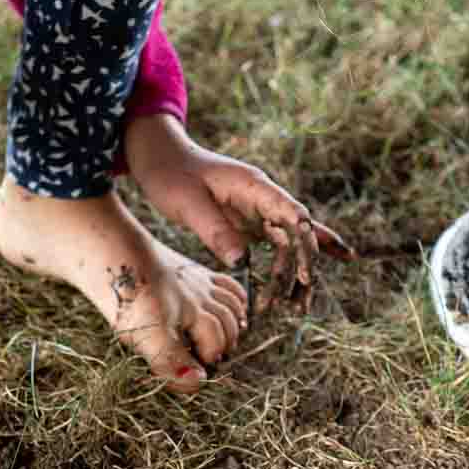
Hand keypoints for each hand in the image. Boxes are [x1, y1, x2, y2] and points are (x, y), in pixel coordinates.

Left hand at [123, 113, 355, 311]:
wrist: (162, 160)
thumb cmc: (173, 175)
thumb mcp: (189, 204)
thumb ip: (216, 231)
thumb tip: (241, 262)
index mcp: (255, 186)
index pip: (293, 214)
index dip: (305, 244)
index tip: (304, 275)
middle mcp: (264, 199)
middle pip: (297, 234)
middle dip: (303, 268)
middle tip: (300, 305)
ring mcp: (259, 212)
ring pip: (289, 245)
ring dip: (294, 275)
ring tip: (298, 308)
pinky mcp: (249, 225)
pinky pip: (277, 247)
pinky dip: (290, 266)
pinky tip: (306, 282)